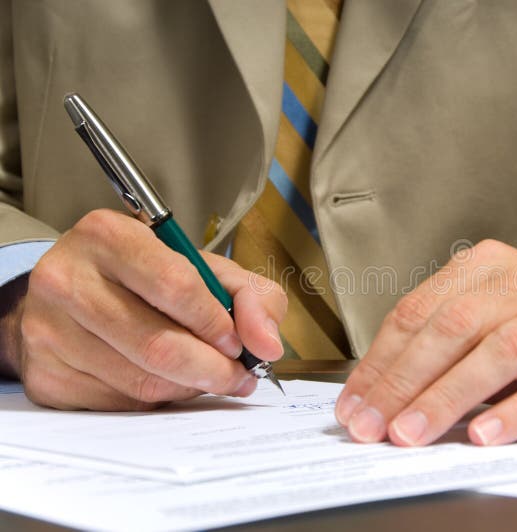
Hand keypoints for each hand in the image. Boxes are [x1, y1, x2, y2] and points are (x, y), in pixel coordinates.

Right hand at [5, 209, 286, 409]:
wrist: (73, 294)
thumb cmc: (148, 278)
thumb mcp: (206, 269)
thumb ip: (252, 297)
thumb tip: (268, 345)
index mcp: (108, 236)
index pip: (176, 285)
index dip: (217, 323)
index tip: (238, 342)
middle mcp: (67, 279)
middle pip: (159, 344)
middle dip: (213, 369)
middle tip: (237, 376)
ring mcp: (49, 330)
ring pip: (142, 381)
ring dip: (190, 387)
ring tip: (206, 376)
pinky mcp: (45, 376)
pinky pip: (120, 404)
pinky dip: (157, 400)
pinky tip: (166, 381)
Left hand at [335, 239, 516, 445]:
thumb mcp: (483, 323)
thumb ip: (437, 346)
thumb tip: (376, 398)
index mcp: (485, 266)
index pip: (419, 311)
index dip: (381, 361)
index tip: (356, 404)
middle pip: (456, 327)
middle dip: (407, 381)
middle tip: (376, 425)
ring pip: (503, 350)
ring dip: (451, 396)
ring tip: (416, 433)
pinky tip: (486, 433)